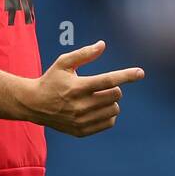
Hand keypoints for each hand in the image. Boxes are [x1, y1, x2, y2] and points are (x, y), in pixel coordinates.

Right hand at [19, 41, 143, 137]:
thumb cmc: (51, 80)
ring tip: (99, 97)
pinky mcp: (81, 131)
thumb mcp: (63, 63)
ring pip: (114, 110)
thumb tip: (102, 44)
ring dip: (112, 101)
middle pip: (114, 95)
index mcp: (77, 86)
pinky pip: (109, 123)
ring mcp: (81, 120)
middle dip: (114, 88)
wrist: (33, 105)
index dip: (126, 75)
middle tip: (102, 87)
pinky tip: (98, 109)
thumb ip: (84, 54)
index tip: (140, 72)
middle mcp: (80, 105)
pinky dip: (109, 114)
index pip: (108, 80)